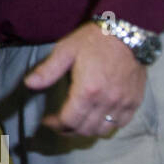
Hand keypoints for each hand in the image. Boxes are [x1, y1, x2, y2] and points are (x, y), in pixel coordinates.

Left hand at [25, 21, 146, 136]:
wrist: (128, 32)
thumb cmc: (94, 40)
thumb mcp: (66, 50)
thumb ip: (47, 70)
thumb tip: (28, 84)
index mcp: (87, 90)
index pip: (69, 121)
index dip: (54, 124)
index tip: (47, 120)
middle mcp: (106, 101)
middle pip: (84, 129)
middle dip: (68, 130)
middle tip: (59, 122)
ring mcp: (123, 103)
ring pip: (103, 131)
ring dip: (86, 130)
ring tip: (77, 121)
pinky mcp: (135, 101)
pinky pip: (120, 124)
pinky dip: (107, 125)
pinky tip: (98, 117)